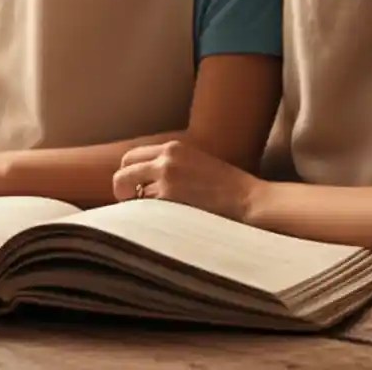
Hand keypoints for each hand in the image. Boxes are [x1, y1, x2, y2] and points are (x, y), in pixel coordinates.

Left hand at [112, 140, 260, 222]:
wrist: (250, 202)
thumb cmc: (228, 189)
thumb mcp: (197, 164)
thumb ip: (170, 167)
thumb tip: (142, 183)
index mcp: (173, 148)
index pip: (131, 156)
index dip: (129, 175)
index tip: (135, 190)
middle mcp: (166, 159)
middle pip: (122, 171)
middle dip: (122, 190)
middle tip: (132, 206)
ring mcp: (166, 178)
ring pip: (128, 192)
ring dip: (134, 206)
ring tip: (150, 218)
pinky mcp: (170, 199)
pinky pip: (142, 209)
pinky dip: (146, 218)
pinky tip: (160, 224)